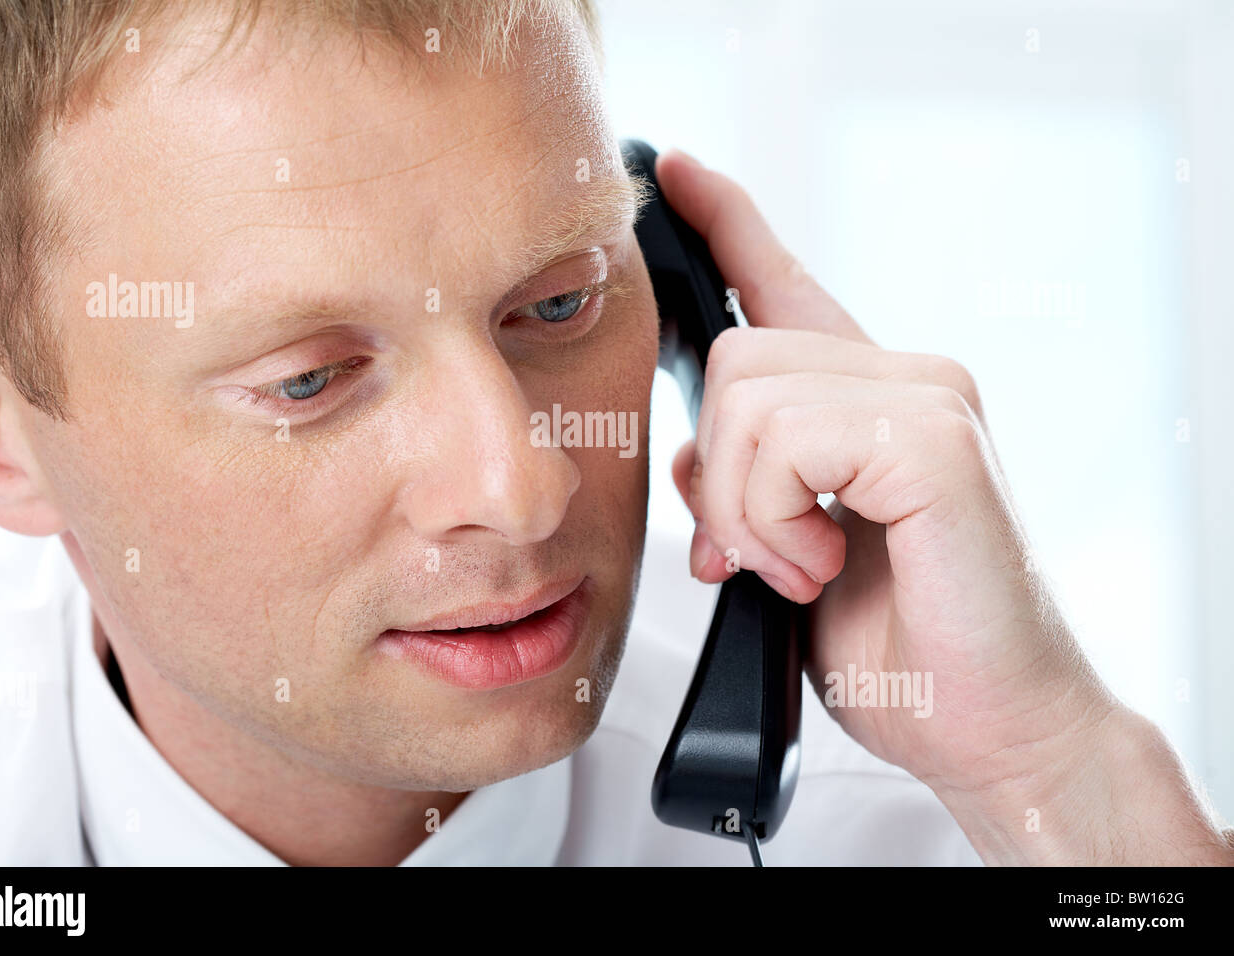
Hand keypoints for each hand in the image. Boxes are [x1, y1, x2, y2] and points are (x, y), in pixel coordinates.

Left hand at [655, 147, 1233, 864]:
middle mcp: (905, 378)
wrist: (986, 727)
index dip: (726, 224)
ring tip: (799, 567)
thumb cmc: (900, 647)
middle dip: (714, 477)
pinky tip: (823, 563)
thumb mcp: (788, 552)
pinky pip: (788, 440)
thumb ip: (745, 482)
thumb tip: (688, 455)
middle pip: (733, 359)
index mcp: (866, 400)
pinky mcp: (937, 440)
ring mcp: (929, 398)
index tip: (676, 173)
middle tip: (755, 554)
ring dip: (744, 509)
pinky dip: (775, 519)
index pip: (785, 285)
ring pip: (747, 399)